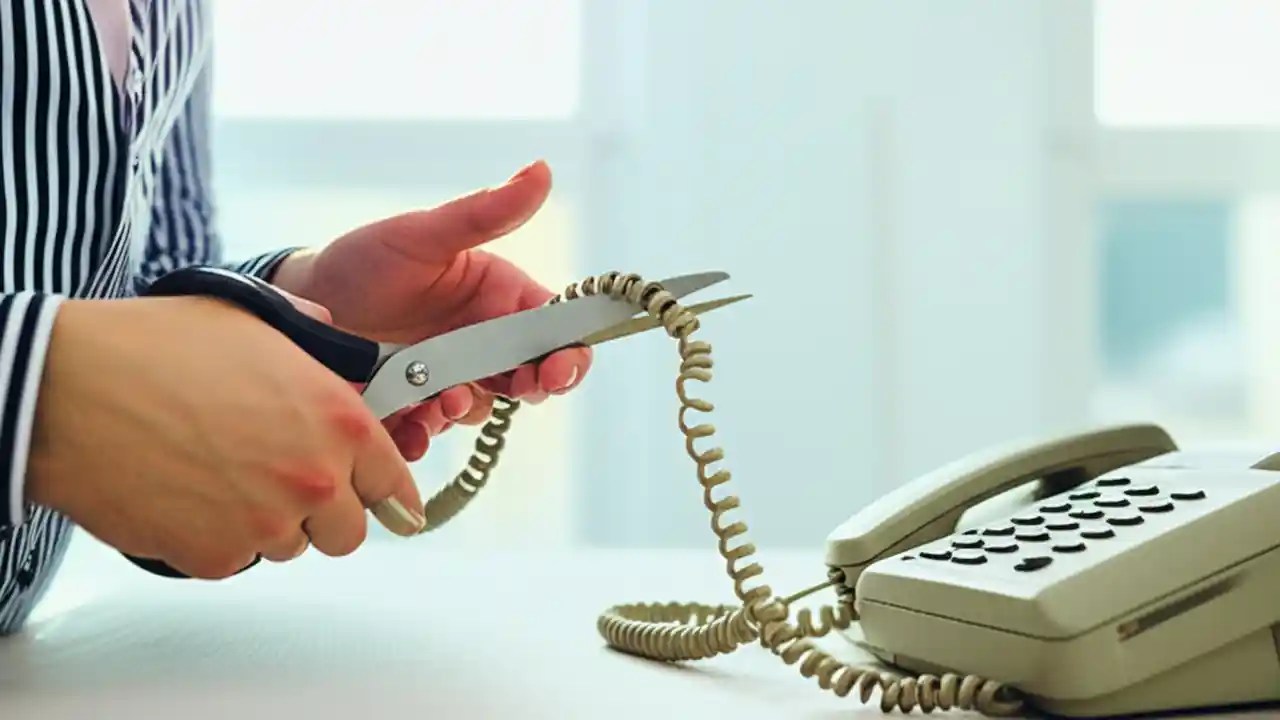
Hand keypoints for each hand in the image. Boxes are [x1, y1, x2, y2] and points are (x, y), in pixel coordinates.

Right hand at [26, 294, 426, 578]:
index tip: (393, 506)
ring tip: (220, 474)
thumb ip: (313, 341)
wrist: (71, 389)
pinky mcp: (215, 556)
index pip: (394, 481)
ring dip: (268, 522)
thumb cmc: (156, 348)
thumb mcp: (255, 322)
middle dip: (324, 513)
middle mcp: (313, 478)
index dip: (390, 493)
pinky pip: (234, 559)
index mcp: (336, 419)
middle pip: (349, 532)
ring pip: (290, 546)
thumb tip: (335, 347)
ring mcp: (266, 524)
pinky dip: (216, 537)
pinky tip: (186, 494)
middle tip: (283, 482)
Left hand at [271, 160, 591, 460]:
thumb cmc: (363, 259)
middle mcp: (482, 338)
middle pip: (532, 375)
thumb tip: (541, 170)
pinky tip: (409, 424)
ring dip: (468, 408)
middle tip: (516, 389)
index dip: (568, 351)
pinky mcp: (416, 405)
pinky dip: (426, 433)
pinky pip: (436, 429)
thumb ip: (483, 213)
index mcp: (497, 295)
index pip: (554, 327)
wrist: (301, 302)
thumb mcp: (423, 234)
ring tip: (438, 400)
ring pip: (484, 406)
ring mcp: (450, 375)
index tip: (556, 368)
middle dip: (531, 387)